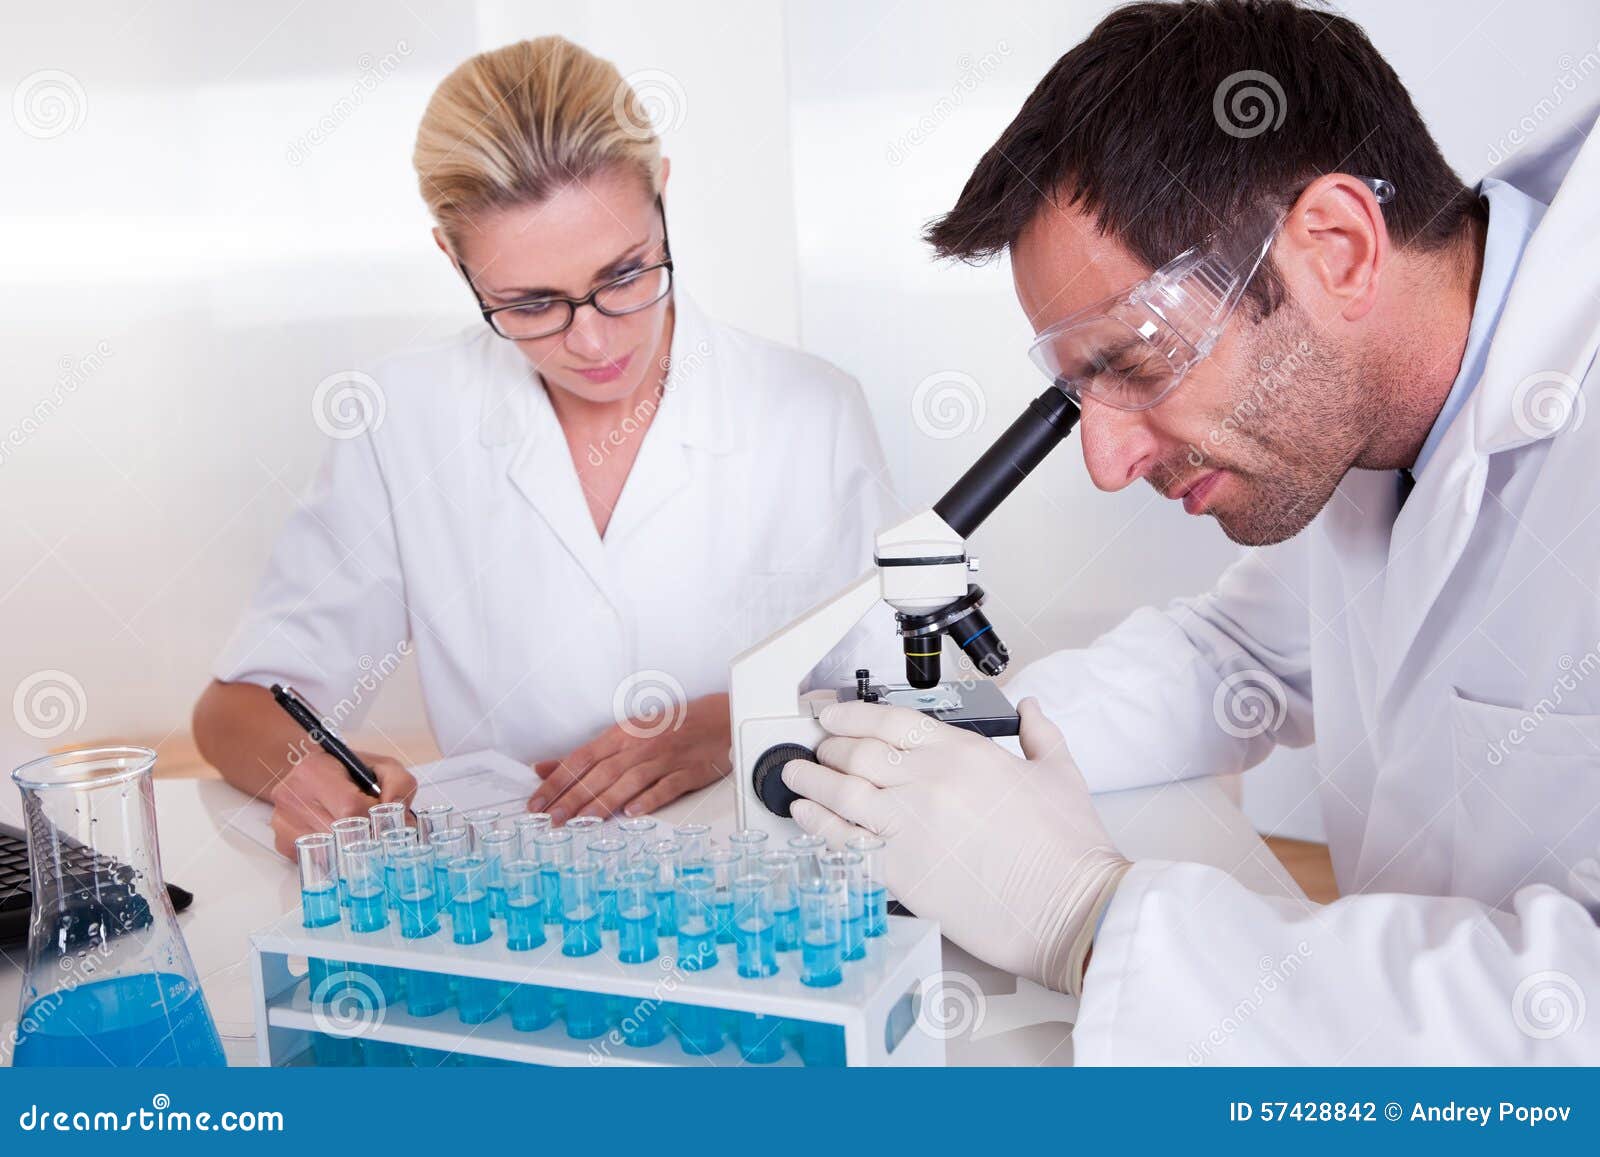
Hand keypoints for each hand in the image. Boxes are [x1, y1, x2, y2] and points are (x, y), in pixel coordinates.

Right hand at [268, 751, 414, 859]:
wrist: (310, 773)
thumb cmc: (349, 772)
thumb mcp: (381, 766)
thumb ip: (399, 784)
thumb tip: (399, 816)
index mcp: (314, 771)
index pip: (351, 807)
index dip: (375, 819)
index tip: (385, 820)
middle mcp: (291, 796)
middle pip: (338, 833)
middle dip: (366, 837)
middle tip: (379, 833)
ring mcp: (283, 822)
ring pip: (327, 851)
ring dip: (352, 850)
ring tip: (364, 836)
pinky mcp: (283, 843)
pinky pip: (316, 860)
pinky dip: (336, 856)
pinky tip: (343, 842)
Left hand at [528, 692, 730, 821]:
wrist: (716, 719)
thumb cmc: (667, 728)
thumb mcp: (623, 733)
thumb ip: (585, 755)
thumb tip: (544, 768)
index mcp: (621, 734)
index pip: (581, 758)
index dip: (558, 781)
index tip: (538, 802)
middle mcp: (640, 745)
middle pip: (601, 773)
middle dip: (574, 797)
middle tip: (553, 820)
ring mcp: (665, 759)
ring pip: (629, 781)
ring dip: (604, 802)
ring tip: (582, 823)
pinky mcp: (688, 772)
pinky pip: (666, 786)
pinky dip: (649, 799)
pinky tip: (632, 813)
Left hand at [781, 696, 1129, 995]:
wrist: (1071, 908)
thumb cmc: (1068, 849)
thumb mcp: (1061, 774)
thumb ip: (1041, 734)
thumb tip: (1031, 709)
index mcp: (965, 753)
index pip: (891, 721)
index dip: (852, 715)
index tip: (832, 716)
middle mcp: (931, 783)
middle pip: (858, 753)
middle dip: (828, 748)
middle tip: (816, 749)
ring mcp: (912, 826)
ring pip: (842, 792)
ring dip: (811, 782)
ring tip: (795, 776)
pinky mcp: (902, 871)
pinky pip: (845, 842)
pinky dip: (818, 826)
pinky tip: (805, 818)